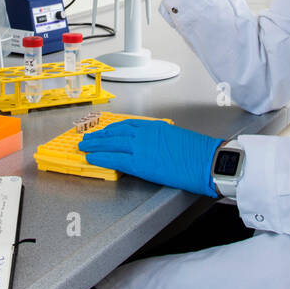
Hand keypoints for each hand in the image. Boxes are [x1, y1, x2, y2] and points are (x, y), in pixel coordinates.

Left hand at [79, 119, 222, 195]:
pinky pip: (114, 159)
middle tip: (87, 138)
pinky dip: (100, 158)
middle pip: (115, 133)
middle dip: (99, 136)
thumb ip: (159, 140)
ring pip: (110, 144)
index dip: (112, 129)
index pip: (126, 125)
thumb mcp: (176, 138)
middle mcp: (144, 133)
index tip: (104, 131)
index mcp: (154, 126)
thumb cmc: (197, 153)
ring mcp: (141, 147)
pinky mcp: (140, 163)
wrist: (205, 161)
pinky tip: (91, 158)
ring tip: (84, 147)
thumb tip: (151, 147)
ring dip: (95, 146)